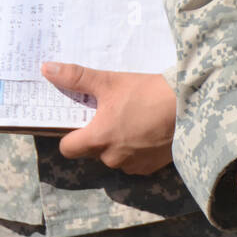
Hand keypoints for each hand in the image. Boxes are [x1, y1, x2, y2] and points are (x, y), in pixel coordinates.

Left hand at [41, 63, 175, 174]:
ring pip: (115, 157)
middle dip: (99, 136)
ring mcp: (133, 166)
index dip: (70, 135)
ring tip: (134, 121)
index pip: (67, 148)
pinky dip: (137, 150)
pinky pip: (135, 162)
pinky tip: (148, 132)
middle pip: (93, 151)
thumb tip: (46, 69)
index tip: (81, 121)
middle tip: (112, 114)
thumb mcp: (110, 81)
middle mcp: (112, 158)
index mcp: (98, 139)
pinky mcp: (151, 168)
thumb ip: (76, 77)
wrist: (190, 106)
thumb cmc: (146, 92)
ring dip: (119, 144)